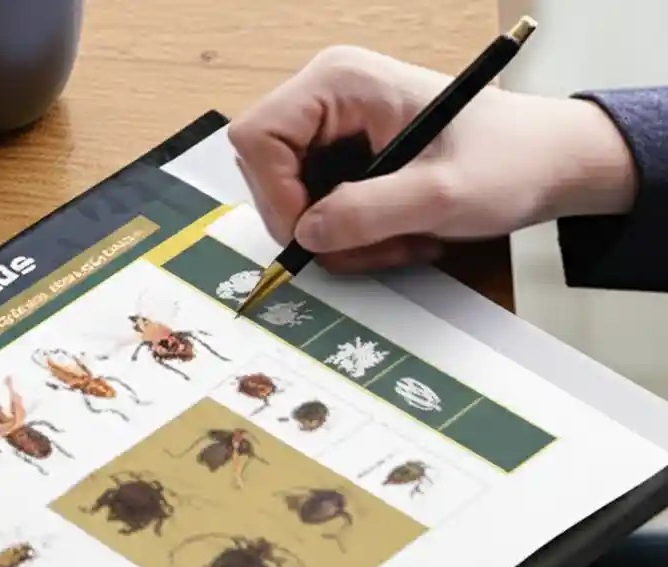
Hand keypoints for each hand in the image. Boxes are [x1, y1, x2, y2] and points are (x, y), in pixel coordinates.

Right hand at [228, 45, 636, 272]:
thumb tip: (307, 233)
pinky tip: (394, 234)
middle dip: (313, 223)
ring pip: (289, 201)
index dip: (273, 192)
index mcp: (341, 81)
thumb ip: (369, 212)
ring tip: (397, 240)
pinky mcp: (340, 158)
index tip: (314, 233)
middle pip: (265, 174)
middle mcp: (325, 98)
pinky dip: (349, 236)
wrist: (548, 162)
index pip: (258, 137)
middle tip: (369, 244)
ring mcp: (330, 129)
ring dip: (337, 237)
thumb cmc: (510, 158)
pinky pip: (314, 210)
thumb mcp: (442, 192)